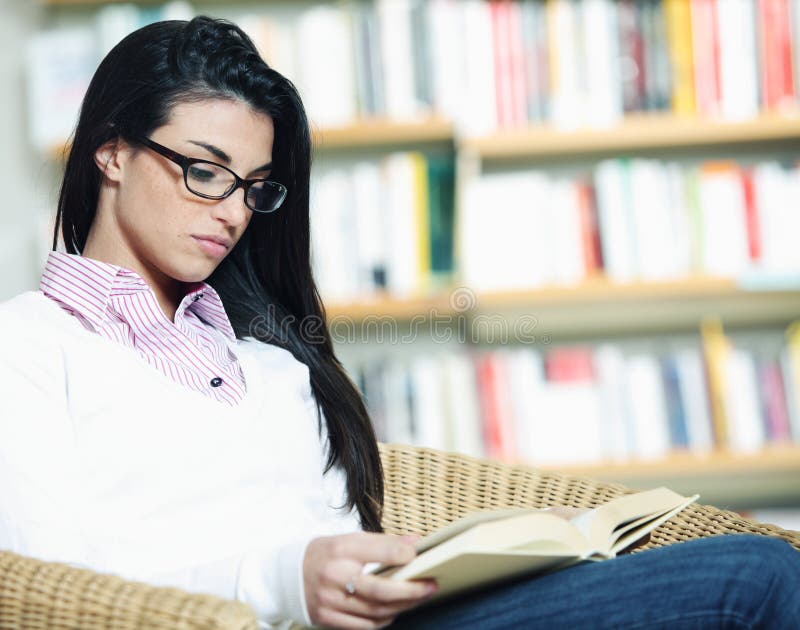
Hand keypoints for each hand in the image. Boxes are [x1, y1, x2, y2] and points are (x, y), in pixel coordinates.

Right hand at [303, 532, 437, 628]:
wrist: (287, 576)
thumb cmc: (324, 555)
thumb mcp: (349, 540)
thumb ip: (382, 542)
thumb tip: (415, 543)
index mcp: (340, 550)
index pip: (377, 551)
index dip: (402, 553)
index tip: (418, 553)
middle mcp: (334, 576)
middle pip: (380, 590)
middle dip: (411, 590)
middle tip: (431, 585)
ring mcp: (330, 601)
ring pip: (375, 611)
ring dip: (402, 606)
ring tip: (418, 598)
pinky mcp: (328, 619)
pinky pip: (364, 626)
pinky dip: (384, 619)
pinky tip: (394, 610)